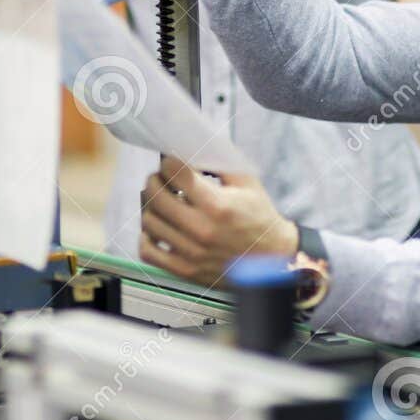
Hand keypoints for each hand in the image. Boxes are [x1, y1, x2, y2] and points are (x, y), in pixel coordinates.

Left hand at [139, 157, 297, 285]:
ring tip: (162, 203)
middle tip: (160, 179)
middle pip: (156, 196)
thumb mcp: (246, 182)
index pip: (176, 174)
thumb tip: (189, 150)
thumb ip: (218, 163)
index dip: (169, 163)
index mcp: (218, 205)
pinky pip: (148, 252)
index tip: (170, 162)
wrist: (272, 258)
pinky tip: (159, 229)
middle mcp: (202, 229)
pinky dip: (147, 238)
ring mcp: (191, 252)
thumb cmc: (259, 217)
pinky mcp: (185, 270)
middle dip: (155, 181)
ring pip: (149, 222)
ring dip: (151, 207)